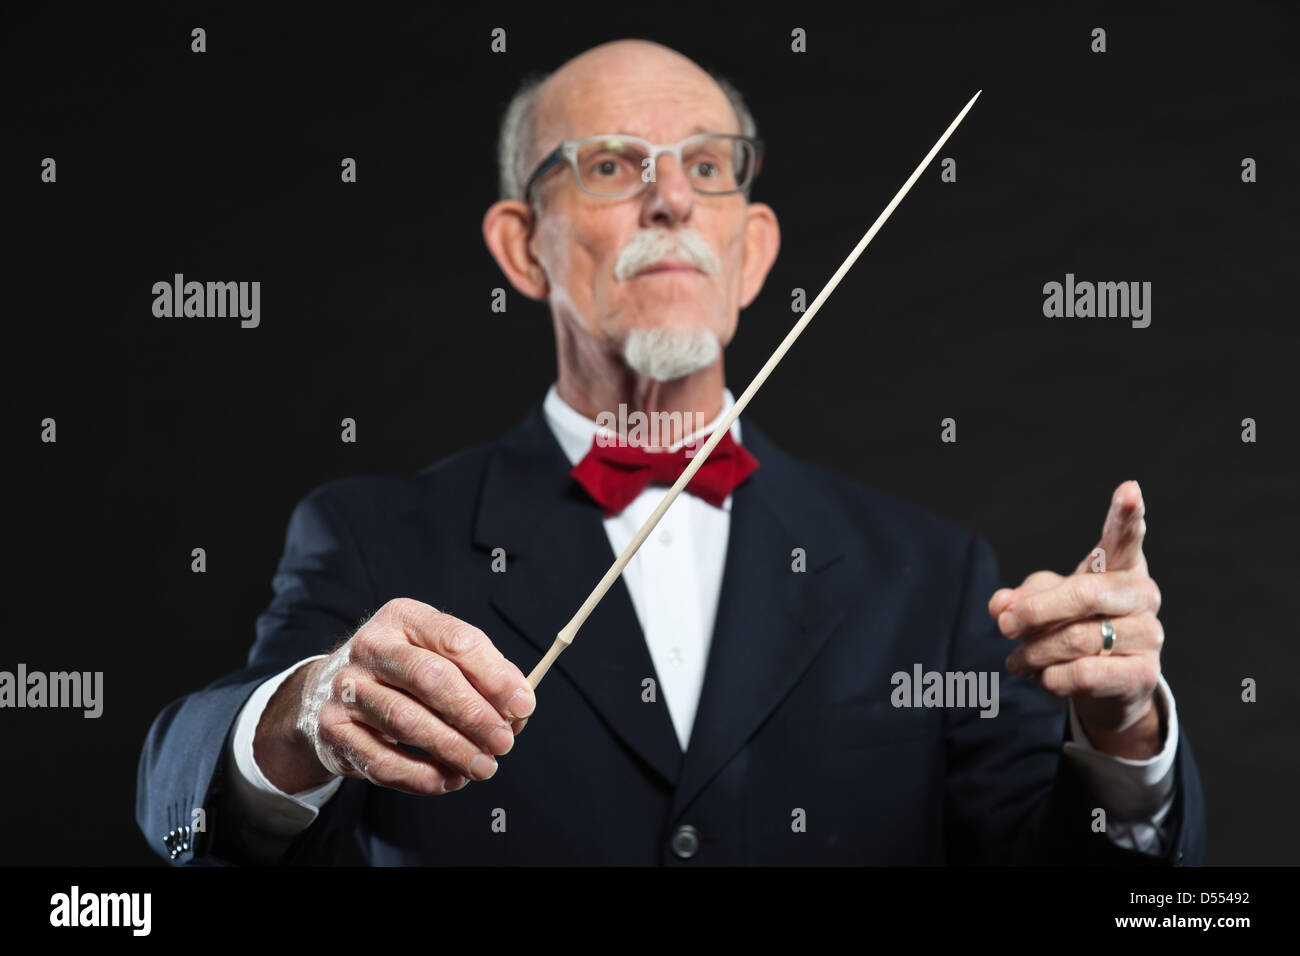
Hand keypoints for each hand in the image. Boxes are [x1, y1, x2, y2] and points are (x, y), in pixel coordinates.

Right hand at [253, 598, 535, 794]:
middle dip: (475, 716)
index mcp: (405, 617)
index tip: (523, 706)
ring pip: (406, 722)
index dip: (495, 677)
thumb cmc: (405, 674)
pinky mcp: (333, 728)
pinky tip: (447, 780)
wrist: (330, 691)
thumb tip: (520, 707)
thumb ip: (485, 676)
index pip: (457, 641)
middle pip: (431, 679)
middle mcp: (371, 646)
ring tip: (483, 767)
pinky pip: (381, 760)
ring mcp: (347, 687)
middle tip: (504, 743)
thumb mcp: (441, 657)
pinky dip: (420, 776)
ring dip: (453, 751)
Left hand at [988, 481, 1163, 758]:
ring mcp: (1149, 635)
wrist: (1105, 686)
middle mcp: (1142, 595)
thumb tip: (1001, 606)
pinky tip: (1043, 679)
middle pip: (1086, 594)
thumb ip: (1019, 599)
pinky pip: (1085, 674)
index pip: (1125, 537)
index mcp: (1119, 566)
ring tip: (1017, 662)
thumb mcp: (1042, 606)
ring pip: (1078, 639)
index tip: (1130, 488)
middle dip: (1035, 612)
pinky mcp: (1144, 674)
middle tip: (1005, 626)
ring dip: (1035, 653)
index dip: (1127, 514)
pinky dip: (1052, 678)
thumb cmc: (1073, 628)